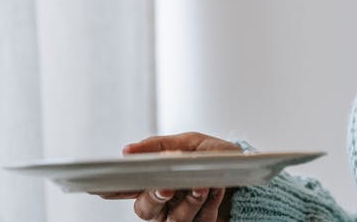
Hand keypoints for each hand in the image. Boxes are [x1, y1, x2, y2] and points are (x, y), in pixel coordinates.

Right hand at [97, 132, 241, 221]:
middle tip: (166, 186)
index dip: (112, 190)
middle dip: (154, 197)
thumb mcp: (192, 143)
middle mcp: (164, 204)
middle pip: (145, 209)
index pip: (127, 189)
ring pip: (173, 219)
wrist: (252, 171)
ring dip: (189, 201)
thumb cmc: (218, 157)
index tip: (103, 186)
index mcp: (156, 181)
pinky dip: (210, 204)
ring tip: (203, 185)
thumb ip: (160, 145)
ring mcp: (182, 217)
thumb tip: (127, 150)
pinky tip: (217, 189)